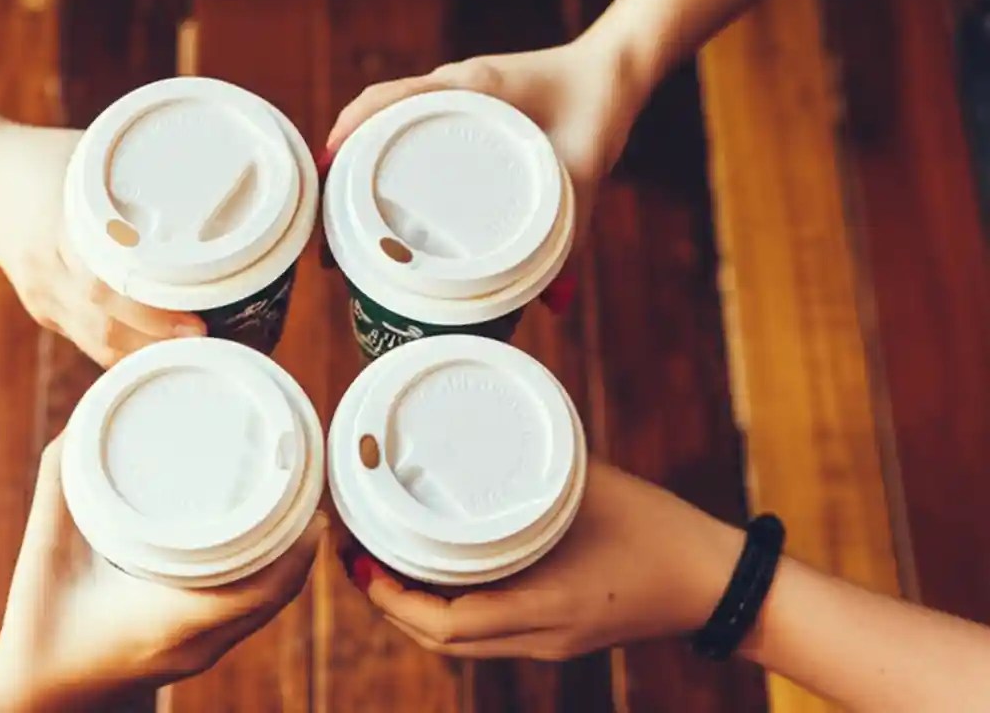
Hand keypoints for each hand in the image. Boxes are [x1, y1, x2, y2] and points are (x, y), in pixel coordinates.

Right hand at [0, 123, 205, 367]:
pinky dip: (124, 351)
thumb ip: (136, 180)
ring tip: (189, 349)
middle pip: (104, 325)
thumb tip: (206, 191)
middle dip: (158, 340)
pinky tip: (157, 352)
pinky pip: (87, 342)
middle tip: (204, 335)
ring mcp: (41, 296)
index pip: (105, 286)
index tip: (196, 316)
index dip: (151, 312)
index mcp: (57, 231)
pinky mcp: (42, 309)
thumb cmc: (46, 158)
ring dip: (144, 354)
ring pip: (96, 343)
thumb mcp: (88, 159)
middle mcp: (46, 272)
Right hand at [0, 437, 326, 710]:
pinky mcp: (193, 652)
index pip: (261, 589)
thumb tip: (80, 422)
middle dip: (301, 544)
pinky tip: (265, 547)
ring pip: (266, 607)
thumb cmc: (38, 630)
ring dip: (288, 563)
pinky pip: (249, 614)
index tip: (310, 503)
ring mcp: (199, 653)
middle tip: (307, 485)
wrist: (37, 699)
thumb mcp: (43, 555)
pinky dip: (268, 581)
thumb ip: (60, 489)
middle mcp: (197, 643)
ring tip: (295, 507)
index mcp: (171, 621)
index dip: (295, 549)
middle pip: (276, 595)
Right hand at [327, 39, 650, 255]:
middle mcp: (448, 90)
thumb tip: (554, 304)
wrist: (613, 74)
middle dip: (338, 174)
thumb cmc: (595, 107)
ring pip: (382, 129)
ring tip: (337, 235)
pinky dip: (380, 165)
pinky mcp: (455, 114)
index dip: (347, 138)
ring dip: (353, 171)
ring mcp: (448, 101)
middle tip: (325, 238)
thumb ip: (570, 233)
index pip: (386, 103)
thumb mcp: (584, 173)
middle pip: (370, 122)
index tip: (324, 181)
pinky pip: (405, 134)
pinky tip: (373, 213)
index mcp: (468, 87)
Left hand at [353, 464, 741, 659]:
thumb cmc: (658, 530)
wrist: (715, 583)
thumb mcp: (589, 486)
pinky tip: (441, 573)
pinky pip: (486, 634)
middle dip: (389, 604)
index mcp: (543, 608)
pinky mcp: (557, 639)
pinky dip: (451, 610)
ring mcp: (549, 645)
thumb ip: (534, 462)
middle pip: (441, 642)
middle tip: (359, 555)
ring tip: (387, 562)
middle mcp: (539, 639)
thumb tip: (480, 428)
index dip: (391, 598)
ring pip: (460, 643)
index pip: (443, 625)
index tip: (361, 561)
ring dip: (416, 610)